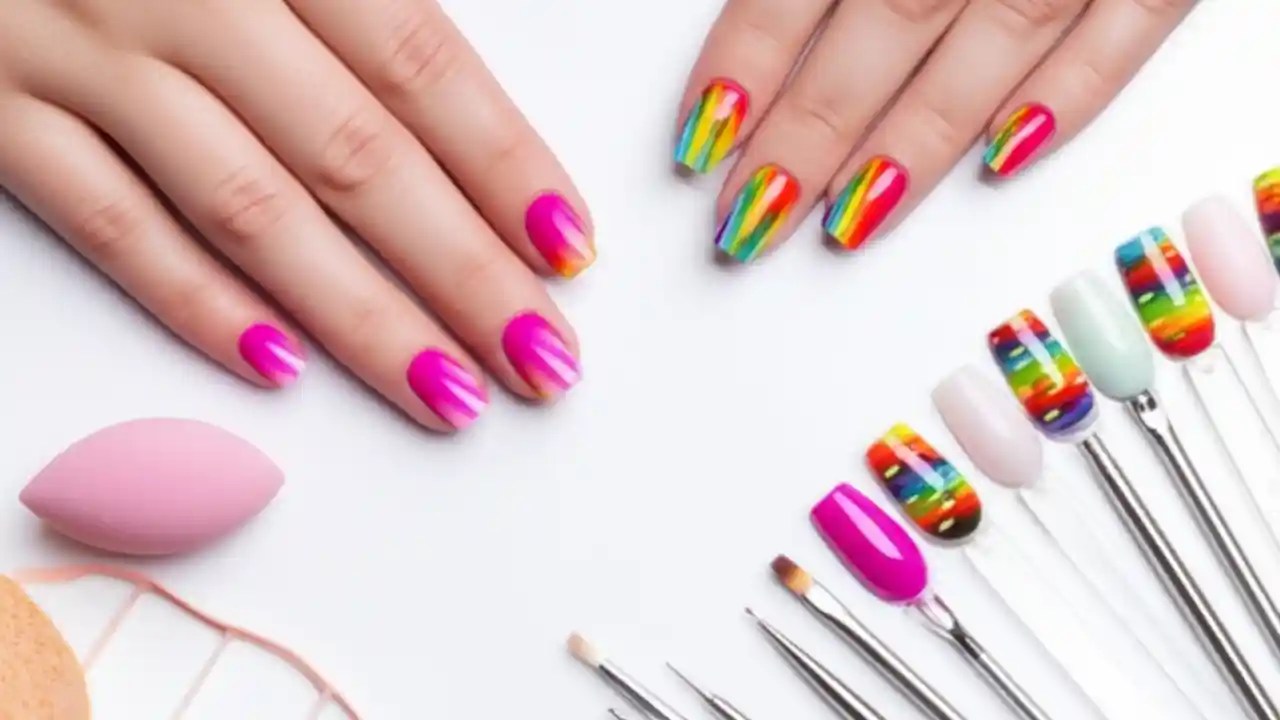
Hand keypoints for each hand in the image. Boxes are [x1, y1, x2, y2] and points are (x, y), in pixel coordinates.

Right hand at [0, 0, 593, 430]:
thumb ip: (356, 8)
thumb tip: (462, 114)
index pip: (416, 63)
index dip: (501, 163)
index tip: (568, 250)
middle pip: (353, 154)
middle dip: (461, 271)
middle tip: (540, 357)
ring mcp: (80, 54)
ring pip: (248, 208)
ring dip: (360, 316)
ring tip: (447, 392)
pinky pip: (107, 224)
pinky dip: (196, 301)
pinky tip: (280, 368)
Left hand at [675, 0, 1193, 262]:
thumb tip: (744, 5)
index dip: (746, 63)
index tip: (701, 140)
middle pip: (885, 27)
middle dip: (811, 136)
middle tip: (753, 218)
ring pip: (992, 42)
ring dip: (916, 142)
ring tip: (848, 222)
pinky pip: (1129, 25)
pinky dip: (1072, 95)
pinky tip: (1005, 158)